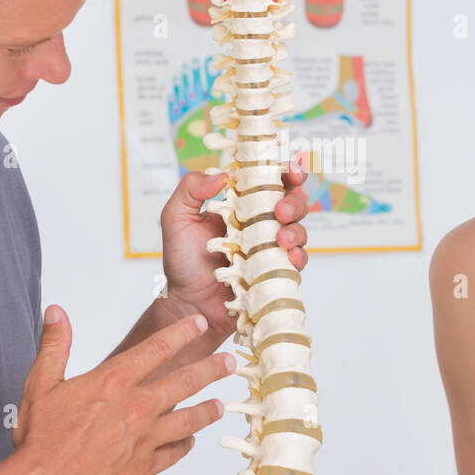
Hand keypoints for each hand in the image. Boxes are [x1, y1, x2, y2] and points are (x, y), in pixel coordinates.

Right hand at [13, 305, 234, 474]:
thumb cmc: (41, 439)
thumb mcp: (41, 383)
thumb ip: (55, 345)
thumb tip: (57, 312)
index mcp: (114, 381)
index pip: (158, 347)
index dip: (182, 332)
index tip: (199, 322)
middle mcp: (137, 406)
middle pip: (186, 381)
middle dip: (212, 368)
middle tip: (230, 362)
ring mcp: (145, 438)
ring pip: (189, 419)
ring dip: (208, 410)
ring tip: (221, 404)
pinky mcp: (146, 467)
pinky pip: (175, 452)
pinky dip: (185, 445)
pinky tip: (190, 441)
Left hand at [159, 153, 309, 333]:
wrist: (188, 303)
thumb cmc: (182, 262)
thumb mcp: (176, 217)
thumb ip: (190, 188)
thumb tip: (222, 174)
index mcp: (240, 203)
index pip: (268, 180)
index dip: (286, 171)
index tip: (291, 171)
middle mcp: (259, 223)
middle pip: (292, 202)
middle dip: (294, 202)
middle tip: (281, 211)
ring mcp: (269, 248)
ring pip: (299, 230)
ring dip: (296, 231)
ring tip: (281, 239)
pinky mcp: (275, 271)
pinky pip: (297, 261)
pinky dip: (298, 257)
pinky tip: (289, 258)